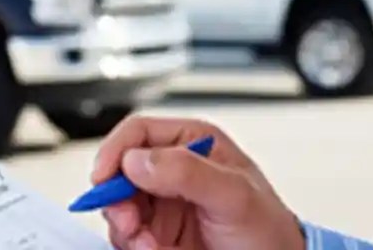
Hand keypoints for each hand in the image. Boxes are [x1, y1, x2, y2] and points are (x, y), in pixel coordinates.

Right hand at [90, 113, 306, 249]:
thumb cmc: (268, 228)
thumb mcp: (235, 194)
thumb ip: (189, 171)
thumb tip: (140, 159)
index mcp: (194, 144)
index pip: (139, 133)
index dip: (116, 151)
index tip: (104, 177)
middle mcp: (174, 170)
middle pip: (120, 173)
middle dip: (116, 198)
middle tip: (128, 221)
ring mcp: (164, 205)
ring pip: (119, 208)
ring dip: (126, 228)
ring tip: (148, 243)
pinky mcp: (158, 236)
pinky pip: (128, 237)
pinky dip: (134, 246)